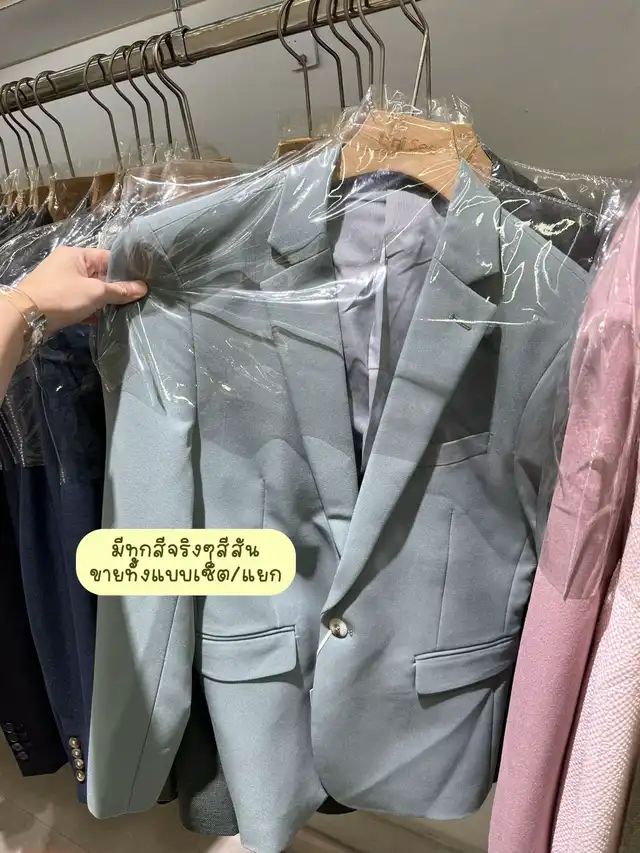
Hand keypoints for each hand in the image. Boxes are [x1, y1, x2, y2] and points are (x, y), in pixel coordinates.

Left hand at [18, 246, 147, 334]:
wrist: (27, 317)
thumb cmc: (62, 296)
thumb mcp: (95, 292)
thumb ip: (120, 291)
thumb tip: (143, 288)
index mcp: (77, 255)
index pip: (108, 257)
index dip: (126, 270)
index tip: (143, 282)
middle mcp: (70, 265)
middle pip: (101, 275)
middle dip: (117, 288)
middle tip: (137, 299)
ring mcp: (63, 283)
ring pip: (92, 291)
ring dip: (106, 302)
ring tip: (126, 311)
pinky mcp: (60, 300)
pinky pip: (83, 303)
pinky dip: (94, 311)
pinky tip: (108, 321)